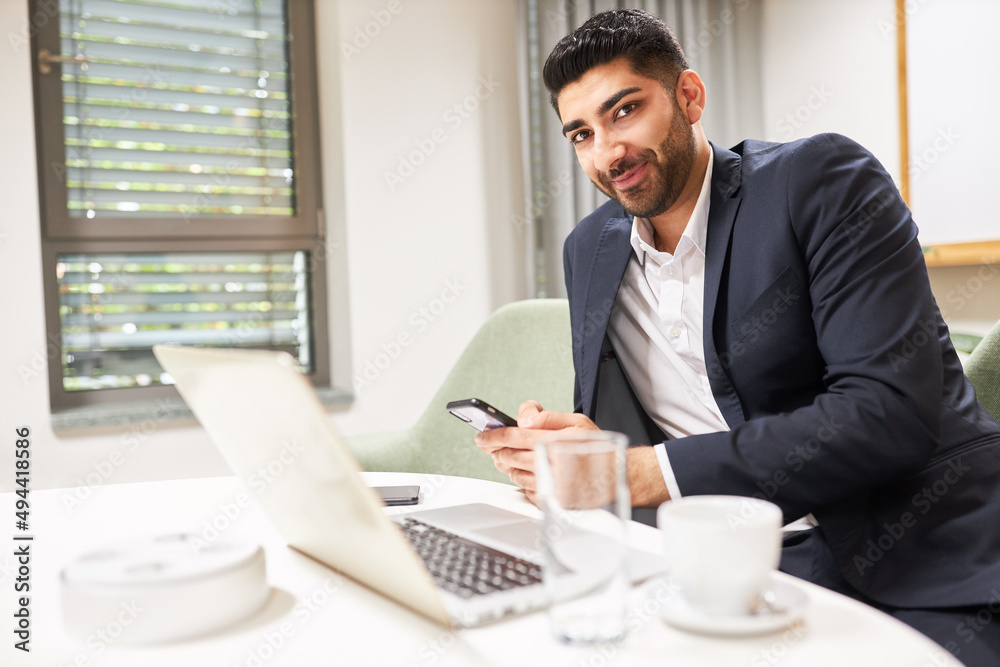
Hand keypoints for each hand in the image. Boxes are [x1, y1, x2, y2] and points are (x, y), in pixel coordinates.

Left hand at [475, 400, 598, 504]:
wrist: (618, 476)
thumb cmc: (598, 447)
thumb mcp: (576, 421)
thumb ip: (546, 416)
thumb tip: (522, 419)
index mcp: (554, 442)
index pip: (513, 437)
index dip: (492, 436)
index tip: (482, 436)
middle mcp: (550, 465)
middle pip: (508, 456)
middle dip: (497, 450)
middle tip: (493, 445)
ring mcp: (550, 485)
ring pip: (514, 474)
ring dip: (507, 465)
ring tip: (510, 456)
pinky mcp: (552, 500)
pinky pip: (525, 490)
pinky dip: (522, 480)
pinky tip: (528, 472)